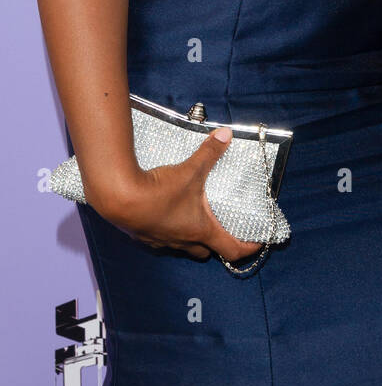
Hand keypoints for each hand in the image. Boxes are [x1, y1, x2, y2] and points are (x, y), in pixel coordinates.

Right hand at [91, 129, 260, 264]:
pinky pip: (164, 240)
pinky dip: (171, 231)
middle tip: (225, 228)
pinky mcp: (145, 237)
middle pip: (207, 251)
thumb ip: (210, 152)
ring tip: (197, 220)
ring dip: (193, 238)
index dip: (248, 249)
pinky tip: (169, 215)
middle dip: (218, 242)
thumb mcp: (190, 169)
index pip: (232, 249)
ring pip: (184, 247)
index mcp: (201, 230)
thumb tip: (225, 134)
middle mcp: (183, 241)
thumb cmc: (159, 190)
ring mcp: (163, 242)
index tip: (258, 244)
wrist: (119, 198)